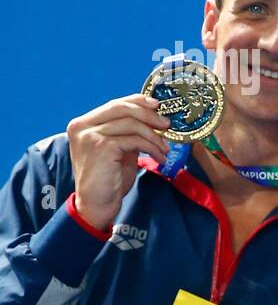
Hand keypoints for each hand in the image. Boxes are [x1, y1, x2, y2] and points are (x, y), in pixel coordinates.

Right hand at [67, 95, 171, 231]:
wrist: (97, 203)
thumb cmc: (109, 177)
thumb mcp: (119, 148)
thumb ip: (128, 132)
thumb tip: (154, 116)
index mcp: (84, 123)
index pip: (115, 104)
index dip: (138, 101)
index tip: (158, 104)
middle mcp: (82, 126)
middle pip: (122, 109)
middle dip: (149, 114)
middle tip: (167, 124)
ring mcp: (90, 135)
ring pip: (131, 124)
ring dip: (154, 136)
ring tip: (165, 149)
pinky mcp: (101, 147)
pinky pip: (135, 140)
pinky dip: (152, 148)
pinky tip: (159, 158)